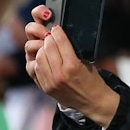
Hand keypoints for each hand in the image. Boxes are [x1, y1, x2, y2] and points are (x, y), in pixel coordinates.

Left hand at [24, 5, 118, 126]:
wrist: (92, 101)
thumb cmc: (92, 79)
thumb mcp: (86, 62)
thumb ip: (72, 50)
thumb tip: (58, 37)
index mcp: (73, 66)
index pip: (59, 42)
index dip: (57, 32)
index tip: (56, 28)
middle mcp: (60, 74)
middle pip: (47, 48)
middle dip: (49, 40)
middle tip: (51, 36)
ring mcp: (50, 82)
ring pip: (39, 57)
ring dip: (42, 50)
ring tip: (48, 48)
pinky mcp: (45, 87)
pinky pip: (36, 69)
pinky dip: (39, 61)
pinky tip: (45, 59)